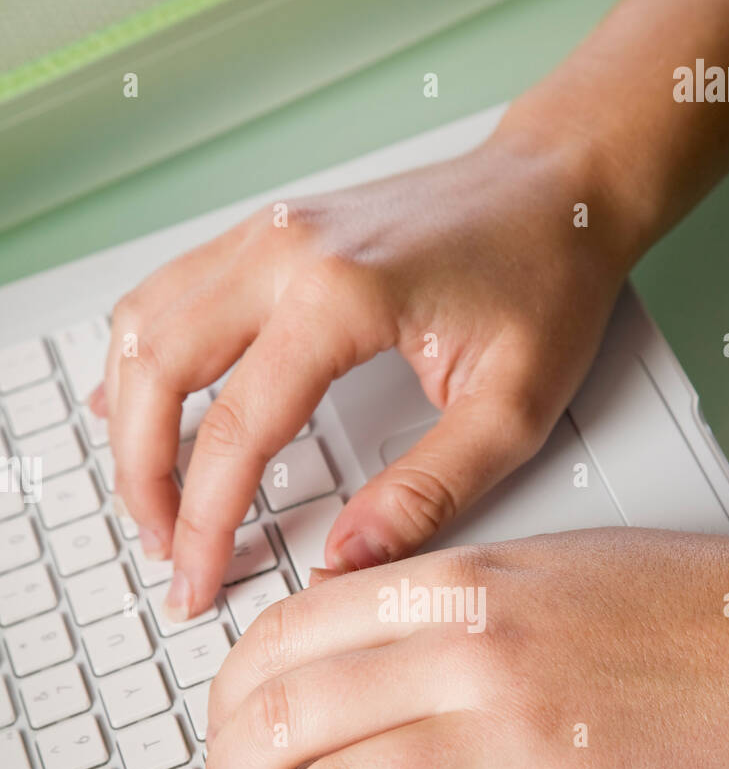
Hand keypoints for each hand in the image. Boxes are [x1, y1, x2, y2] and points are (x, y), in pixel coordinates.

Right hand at [92, 125, 637, 618]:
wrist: (557, 189)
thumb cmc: (545, 279)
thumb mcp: (510, 409)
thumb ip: (426, 493)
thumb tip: (347, 562)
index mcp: (344, 294)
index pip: (239, 429)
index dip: (207, 520)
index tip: (198, 579)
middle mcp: (287, 250)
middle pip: (157, 369)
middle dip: (145, 476)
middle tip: (165, 548)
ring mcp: (270, 231)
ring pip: (144, 324)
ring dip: (130, 418)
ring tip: (150, 496)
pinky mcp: (271, 232)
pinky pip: (168, 292)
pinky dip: (140, 356)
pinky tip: (133, 404)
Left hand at [204, 529, 728, 768]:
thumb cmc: (691, 605)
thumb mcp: (543, 563)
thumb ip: (439, 596)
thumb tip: (345, 637)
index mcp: (464, 585)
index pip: (289, 634)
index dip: (230, 693)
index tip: (225, 727)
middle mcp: (479, 655)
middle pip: (293, 716)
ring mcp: (526, 741)